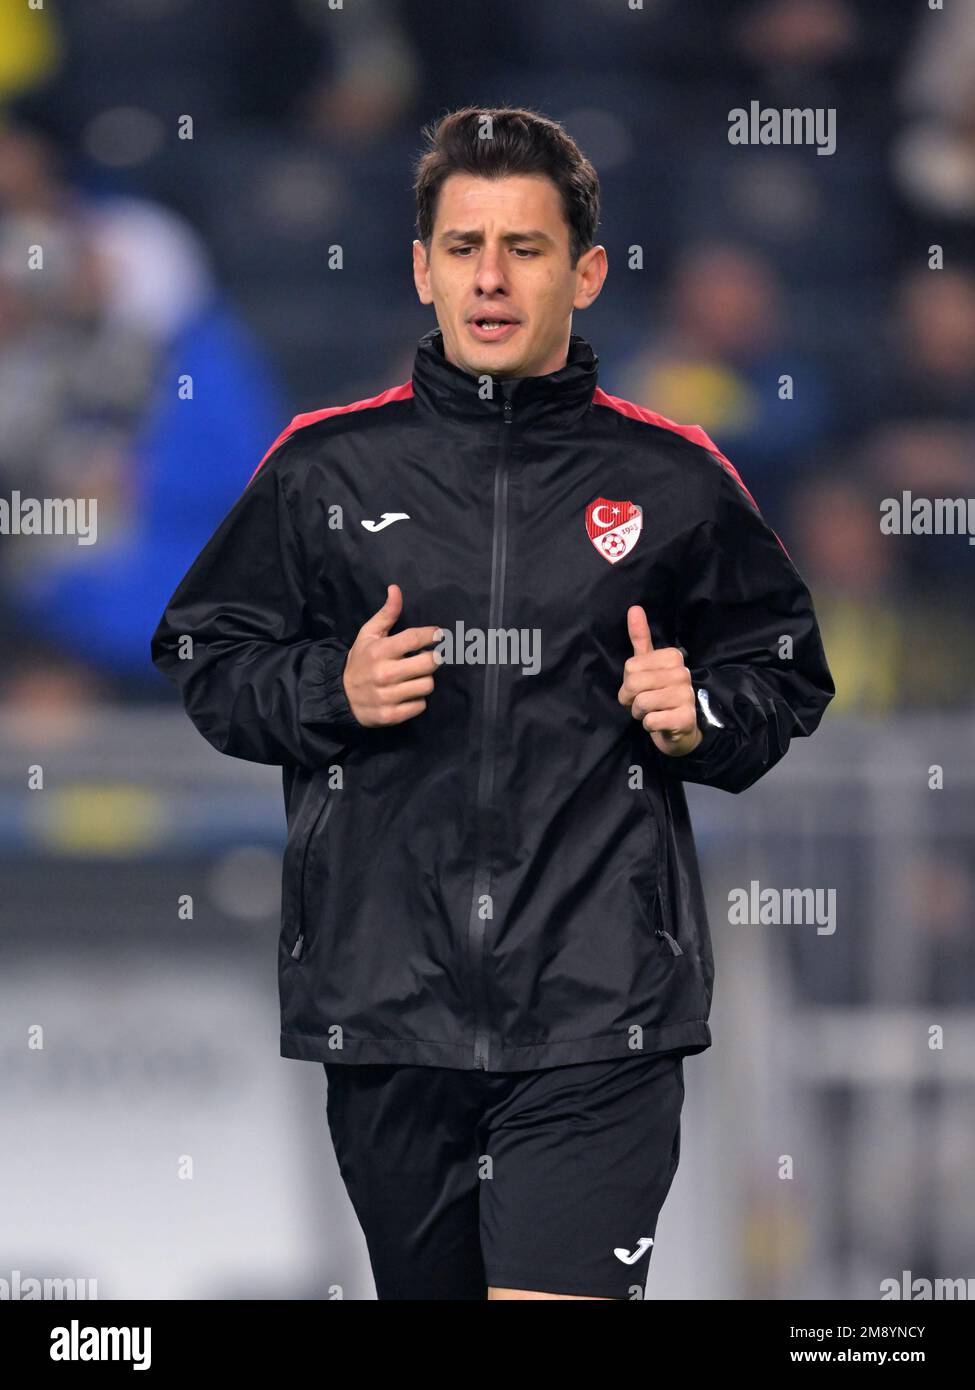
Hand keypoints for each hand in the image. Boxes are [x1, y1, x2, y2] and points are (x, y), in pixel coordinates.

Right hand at [342, 584, 439, 725]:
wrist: (340, 696)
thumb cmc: (360, 660)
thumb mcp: (368, 634)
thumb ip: (386, 613)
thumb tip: (396, 588)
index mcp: (380, 651)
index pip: (414, 638)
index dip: (432, 634)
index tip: (438, 634)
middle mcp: (384, 673)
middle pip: (429, 663)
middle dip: (433, 658)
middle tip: (428, 658)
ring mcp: (388, 696)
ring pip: (427, 685)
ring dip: (425, 680)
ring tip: (415, 677)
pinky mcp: (391, 715)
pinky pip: (420, 705)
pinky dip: (418, 700)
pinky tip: (408, 694)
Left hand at [618, 605, 702, 756]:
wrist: (680, 730)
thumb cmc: (659, 695)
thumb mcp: (648, 665)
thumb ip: (641, 638)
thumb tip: (634, 608)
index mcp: (673, 657)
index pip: (631, 666)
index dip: (628, 682)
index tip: (640, 688)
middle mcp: (683, 673)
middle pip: (634, 683)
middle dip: (631, 699)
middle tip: (642, 703)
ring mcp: (687, 696)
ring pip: (642, 702)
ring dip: (640, 713)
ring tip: (651, 712)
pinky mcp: (686, 719)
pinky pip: (651, 720)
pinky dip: (649, 725)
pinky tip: (660, 723)